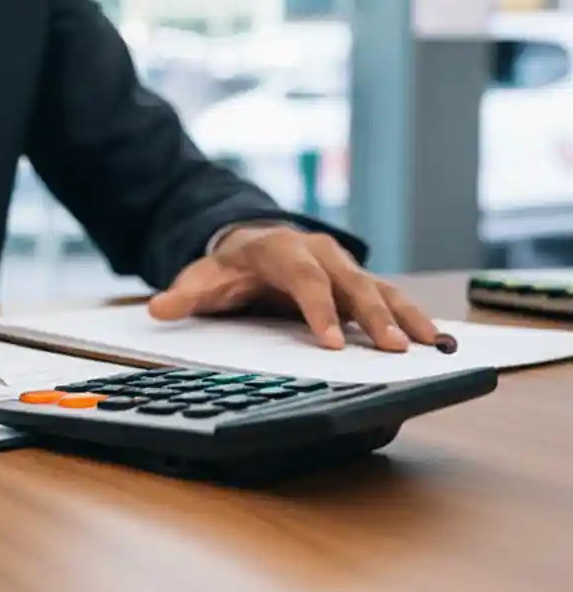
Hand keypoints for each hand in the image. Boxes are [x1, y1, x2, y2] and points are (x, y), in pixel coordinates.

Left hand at [149, 224, 437, 351]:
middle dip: (374, 316)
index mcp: (282, 250)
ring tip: (429, 344)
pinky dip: (412, 315)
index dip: (319, 309)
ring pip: (380, 289)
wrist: (251, 243)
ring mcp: (344, 267)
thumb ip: (184, 295)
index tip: (330, 343)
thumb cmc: (229, 268)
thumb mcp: (201, 278)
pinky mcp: (359, 282)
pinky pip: (390, 297)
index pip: (305, 279)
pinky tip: (433, 338)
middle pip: (352, 283)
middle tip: (391, 348)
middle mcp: (321, 253)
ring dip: (404, 316)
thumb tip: (158, 308)